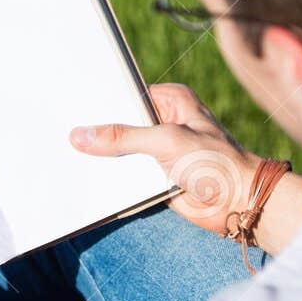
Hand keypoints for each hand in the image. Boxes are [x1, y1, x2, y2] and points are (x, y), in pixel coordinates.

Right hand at [70, 83, 262, 236]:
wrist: (238, 204)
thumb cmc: (216, 162)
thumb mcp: (167, 141)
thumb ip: (124, 138)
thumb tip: (82, 136)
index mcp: (171, 100)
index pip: (125, 96)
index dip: (100, 104)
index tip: (70, 109)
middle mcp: (163, 122)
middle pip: (120, 125)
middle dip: (98, 134)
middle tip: (63, 135)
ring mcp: (158, 152)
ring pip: (120, 153)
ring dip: (103, 160)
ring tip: (68, 157)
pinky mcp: (155, 178)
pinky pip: (125, 177)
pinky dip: (111, 180)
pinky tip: (87, 179)